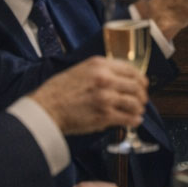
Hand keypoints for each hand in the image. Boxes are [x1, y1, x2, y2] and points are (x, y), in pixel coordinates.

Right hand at [28, 56, 147, 135]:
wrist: (46, 108)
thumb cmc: (58, 91)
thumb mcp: (80, 70)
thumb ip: (100, 72)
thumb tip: (119, 79)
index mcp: (100, 65)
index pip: (131, 69)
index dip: (140, 79)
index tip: (142, 84)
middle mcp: (106, 79)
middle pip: (137, 86)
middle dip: (142, 95)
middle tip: (141, 101)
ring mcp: (106, 97)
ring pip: (135, 102)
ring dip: (139, 108)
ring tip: (137, 112)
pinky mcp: (105, 115)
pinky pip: (128, 118)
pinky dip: (134, 120)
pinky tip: (134, 121)